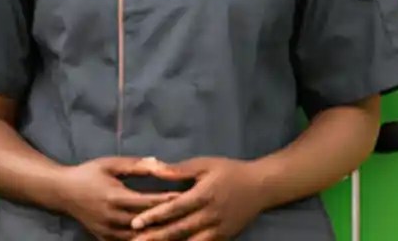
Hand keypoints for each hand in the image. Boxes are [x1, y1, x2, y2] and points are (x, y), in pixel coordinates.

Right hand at [57, 157, 181, 240]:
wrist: (62, 192)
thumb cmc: (88, 173)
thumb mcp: (110, 164)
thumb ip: (135, 165)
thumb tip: (160, 163)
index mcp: (115, 197)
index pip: (148, 201)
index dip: (169, 200)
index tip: (188, 196)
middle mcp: (114, 217)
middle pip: (148, 223)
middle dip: (169, 219)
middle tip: (190, 215)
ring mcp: (109, 231)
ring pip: (140, 238)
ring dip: (159, 234)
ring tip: (179, 229)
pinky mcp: (105, 239)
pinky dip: (144, 240)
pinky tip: (159, 237)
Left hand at [130, 157, 264, 240]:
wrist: (262, 186)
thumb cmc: (230, 171)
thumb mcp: (204, 164)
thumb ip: (179, 170)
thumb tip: (154, 167)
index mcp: (203, 195)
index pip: (174, 208)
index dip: (153, 217)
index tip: (135, 223)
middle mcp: (210, 215)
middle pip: (179, 229)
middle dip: (156, 237)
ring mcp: (219, 229)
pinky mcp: (225, 237)